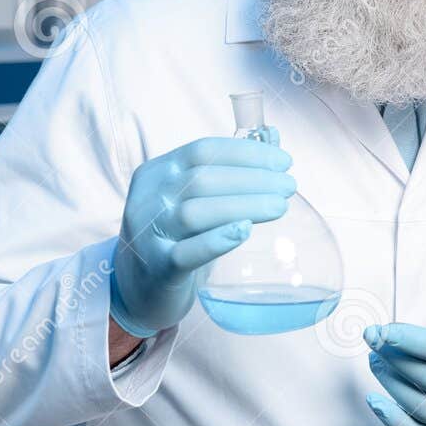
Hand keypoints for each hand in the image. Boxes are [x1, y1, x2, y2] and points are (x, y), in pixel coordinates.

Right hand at [109, 131, 293, 335]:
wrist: (136, 288)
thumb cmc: (175, 236)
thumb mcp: (193, 198)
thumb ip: (230, 169)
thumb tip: (273, 136)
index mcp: (158, 172)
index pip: (202, 151)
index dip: (246, 153)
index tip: (283, 162)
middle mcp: (149, 198)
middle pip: (202, 180)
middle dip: (253, 179)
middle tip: (289, 186)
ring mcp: (149, 234)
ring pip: (196, 213)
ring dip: (244, 205)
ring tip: (280, 206)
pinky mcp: (157, 268)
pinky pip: (186, 253)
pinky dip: (216, 241)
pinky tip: (245, 231)